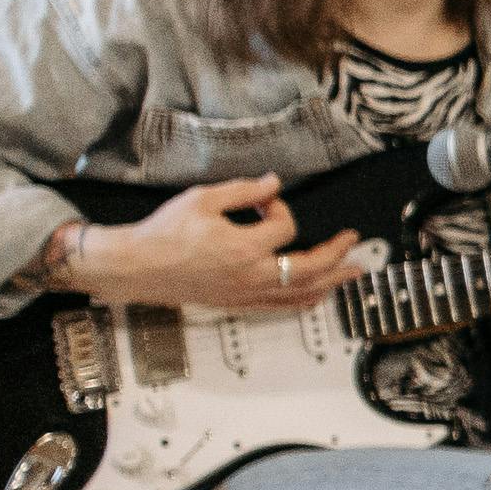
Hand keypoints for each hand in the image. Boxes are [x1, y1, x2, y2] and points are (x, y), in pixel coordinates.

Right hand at [66, 177, 362, 312]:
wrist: (136, 266)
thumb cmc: (164, 232)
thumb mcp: (202, 199)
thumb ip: (243, 190)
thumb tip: (274, 182)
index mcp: (244, 247)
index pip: (285, 226)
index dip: (280, 207)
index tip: (265, 200)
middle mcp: (251, 275)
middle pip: (310, 267)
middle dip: (336, 253)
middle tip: (353, 240)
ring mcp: (246, 294)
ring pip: (301, 293)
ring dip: (331, 281)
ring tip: (352, 272)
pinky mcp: (238, 304)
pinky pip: (282, 307)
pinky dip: (306, 300)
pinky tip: (318, 294)